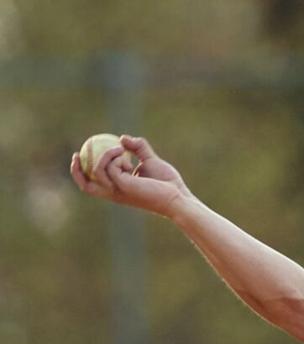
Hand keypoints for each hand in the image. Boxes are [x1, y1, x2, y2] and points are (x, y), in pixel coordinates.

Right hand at [69, 134, 191, 218]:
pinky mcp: (124, 187)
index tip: (81, 154)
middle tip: (77, 152)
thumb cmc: (167, 182)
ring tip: (120, 149)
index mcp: (119, 188)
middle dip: (76, 171)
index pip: (94, 184)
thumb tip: (123, 138)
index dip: (82, 171)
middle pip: (86, 187)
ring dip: (104, 155)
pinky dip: (113, 156)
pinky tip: (125, 154)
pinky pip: (109, 168)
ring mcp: (119, 191)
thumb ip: (137, 147)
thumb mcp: (149, 159)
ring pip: (97, 172)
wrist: (178, 195)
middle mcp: (116, 192)